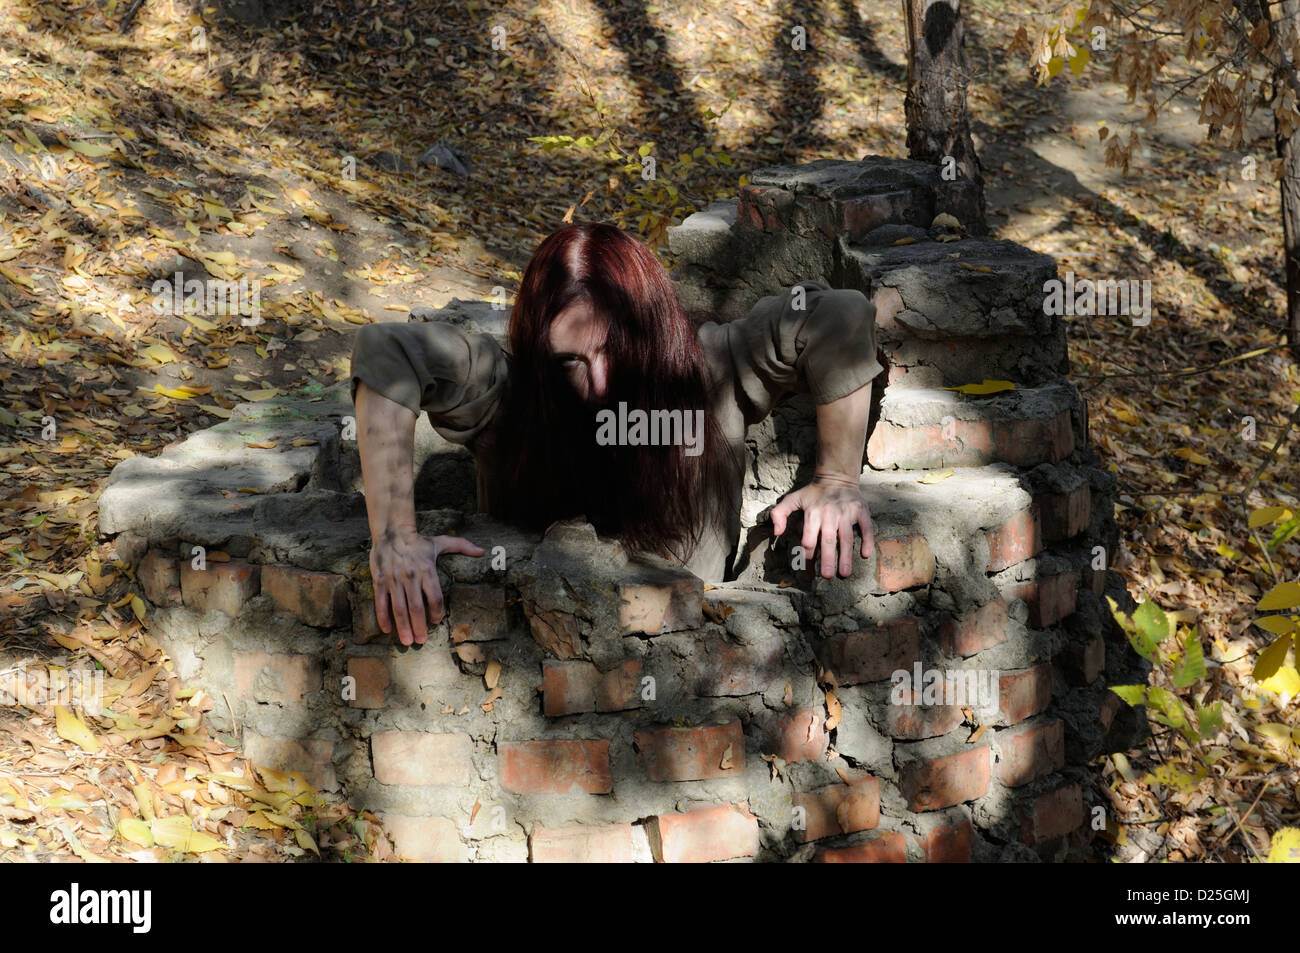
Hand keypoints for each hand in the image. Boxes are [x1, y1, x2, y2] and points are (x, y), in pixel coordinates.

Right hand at [369, 531, 484, 645]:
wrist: (391, 531)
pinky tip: (387, 630)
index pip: (435, 596)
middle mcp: (411, 576)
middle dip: (419, 626)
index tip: (437, 621)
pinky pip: (381, 602)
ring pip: (399, 608)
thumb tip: (482, 552)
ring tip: (408, 642)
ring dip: (403, 627)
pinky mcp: (380, 580)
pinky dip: (383, 617)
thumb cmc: (419, 541)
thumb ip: (462, 547)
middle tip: (421, 641)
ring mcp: (394, 580)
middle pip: (416, 607)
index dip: (437, 611)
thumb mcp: (441, 542)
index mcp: (427, 569)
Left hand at [770, 475, 874, 578]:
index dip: (807, 555)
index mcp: (813, 513)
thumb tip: (777, 532)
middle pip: (828, 540)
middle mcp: (830, 514)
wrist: (837, 476)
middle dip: (827, 559)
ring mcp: (847, 513)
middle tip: (827, 576)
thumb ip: (779, 513)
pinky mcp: (861, 511)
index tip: (807, 569)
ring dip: (846, 556)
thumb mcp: (793, 498)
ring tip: (845, 573)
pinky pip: (866, 527)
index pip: (808, 538)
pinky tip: (866, 554)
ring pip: (846, 537)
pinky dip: (867, 540)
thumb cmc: (813, 493)